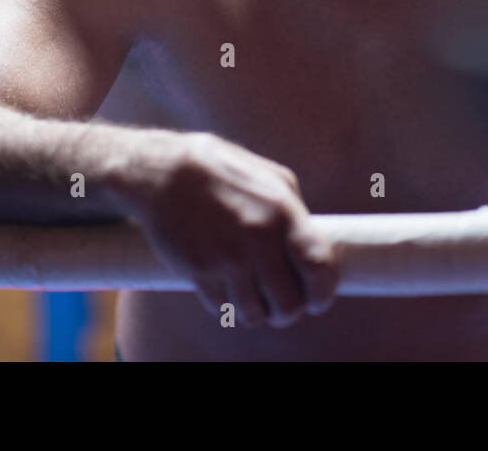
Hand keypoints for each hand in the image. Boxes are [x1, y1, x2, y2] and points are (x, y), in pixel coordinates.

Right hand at [117, 131, 338, 327]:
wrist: (164, 172)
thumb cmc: (223, 172)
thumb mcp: (271, 179)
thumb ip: (296, 215)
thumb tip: (314, 252)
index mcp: (283, 212)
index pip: (319, 268)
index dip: (323, 293)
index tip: (317, 301)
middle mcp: (258, 238)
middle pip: (289, 304)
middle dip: (288, 312)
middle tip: (281, 308)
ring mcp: (227, 257)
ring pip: (255, 314)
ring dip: (257, 313)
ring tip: (252, 301)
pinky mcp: (199, 271)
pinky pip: (222, 308)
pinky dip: (226, 305)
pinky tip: (224, 288)